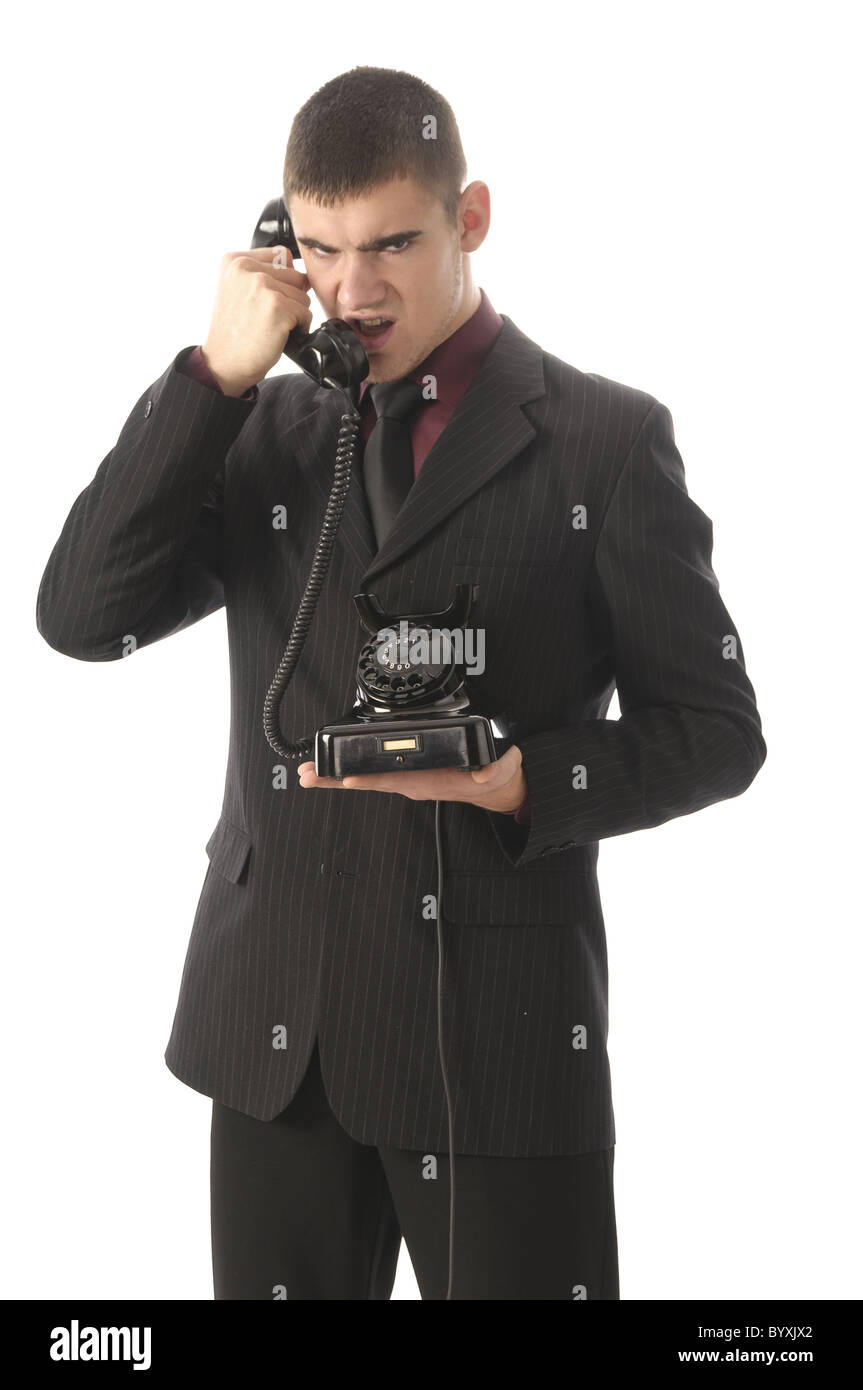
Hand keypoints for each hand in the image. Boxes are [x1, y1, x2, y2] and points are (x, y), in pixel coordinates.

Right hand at [201, 247, 312, 395]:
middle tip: (265, 318)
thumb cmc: (235, 332)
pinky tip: (277, 336)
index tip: (262, 303)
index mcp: (234, 260)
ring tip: (269, 327)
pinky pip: (306, 313)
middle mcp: (246, 267)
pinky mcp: (277, 305)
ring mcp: (261, 285)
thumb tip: (304, 277)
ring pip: (303, 295)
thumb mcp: (237, 290)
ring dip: (294, 315)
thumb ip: (262, 274)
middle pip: (296, 275)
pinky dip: (299, 329)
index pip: (282, 257)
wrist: (224, 364)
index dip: (281, 283)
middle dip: (289, 299)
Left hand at [297, 743, 527, 814]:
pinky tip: (332, 770)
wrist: (494, 788)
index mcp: (430, 782)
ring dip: (335, 777)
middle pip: (369, 781)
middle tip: (305, 776)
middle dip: (336, 780)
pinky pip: (373, 774)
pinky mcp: (405, 776)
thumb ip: (497, 770)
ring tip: (305, 773)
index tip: (347, 778)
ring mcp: (406, 781)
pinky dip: (350, 771)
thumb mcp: (503, 771)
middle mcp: (412, 784)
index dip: (371, 779)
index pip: (396, 780)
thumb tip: (486, 774)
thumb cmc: (493, 777)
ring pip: (366, 779)